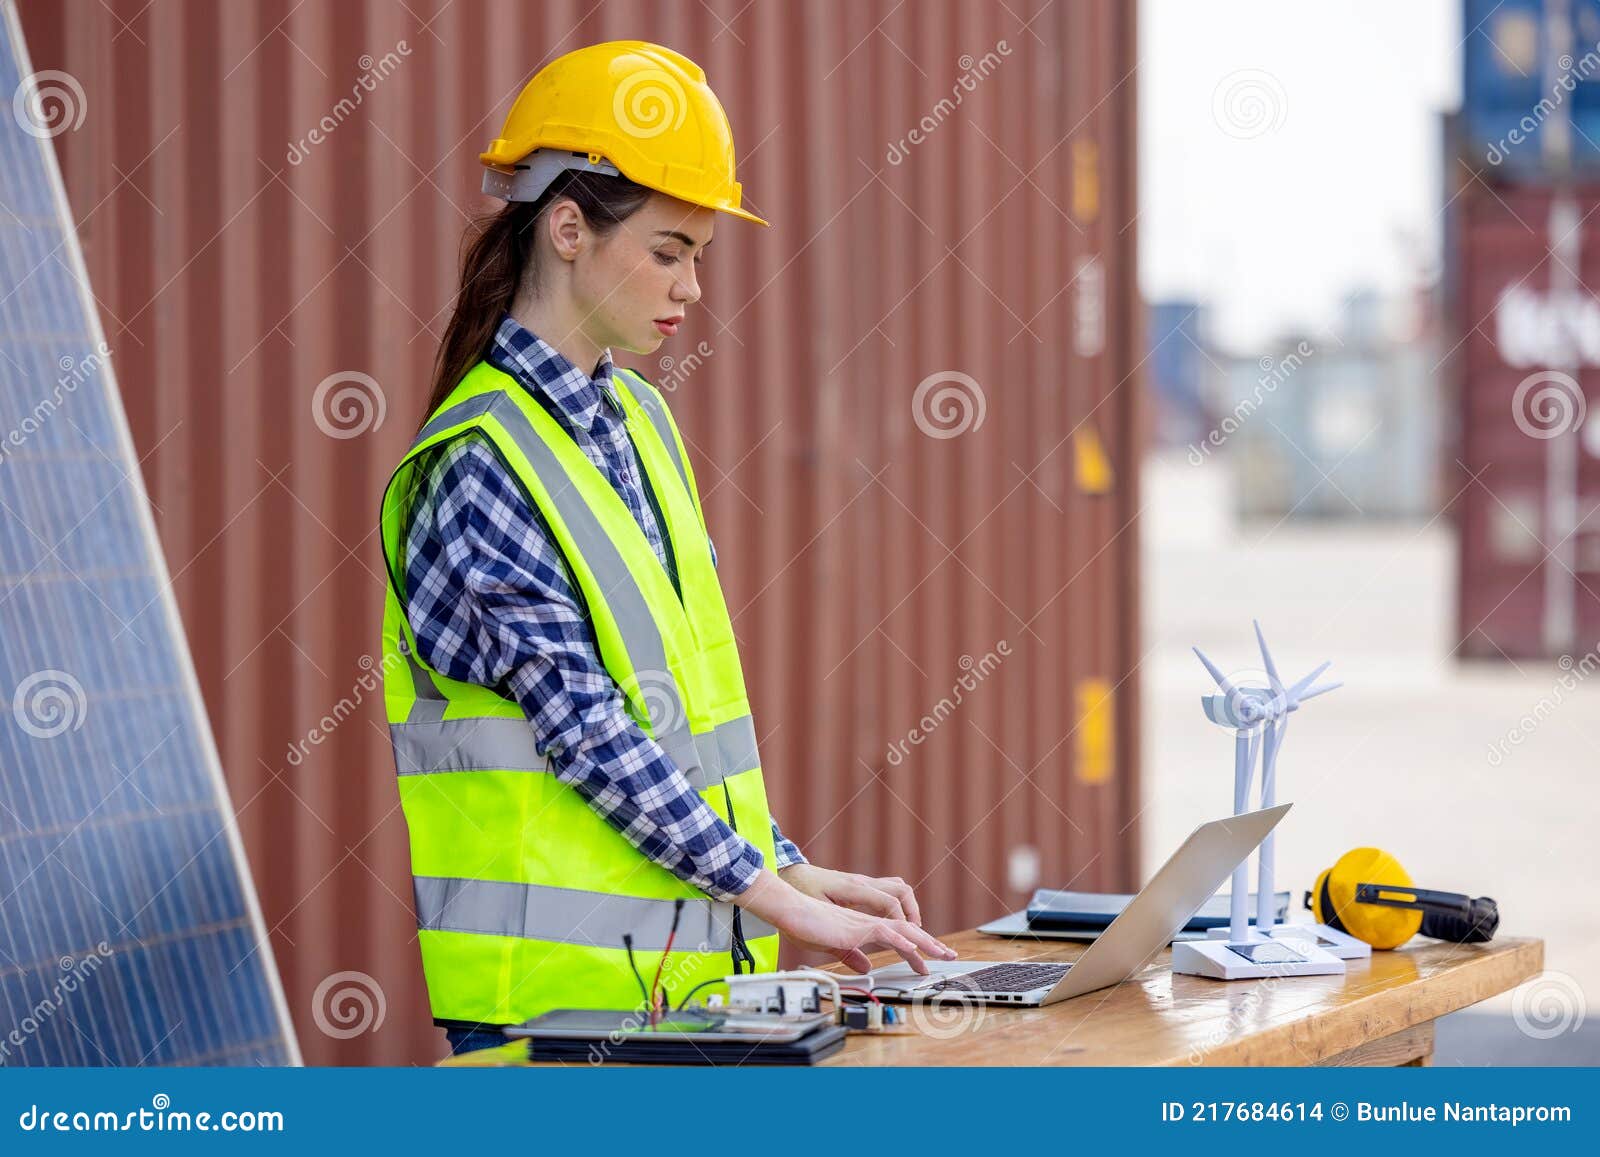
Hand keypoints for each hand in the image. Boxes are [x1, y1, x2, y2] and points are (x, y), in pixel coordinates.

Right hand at [736, 870, 956, 974]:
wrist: (790, 910)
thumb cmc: (804, 925)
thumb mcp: (831, 946)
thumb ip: (851, 956)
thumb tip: (866, 967)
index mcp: (863, 927)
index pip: (897, 936)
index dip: (915, 947)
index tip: (929, 959)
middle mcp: (868, 922)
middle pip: (908, 930)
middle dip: (930, 944)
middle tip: (948, 956)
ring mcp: (864, 923)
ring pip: (903, 930)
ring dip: (924, 943)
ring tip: (941, 955)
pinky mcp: (857, 927)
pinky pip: (886, 934)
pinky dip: (902, 942)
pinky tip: (914, 951)